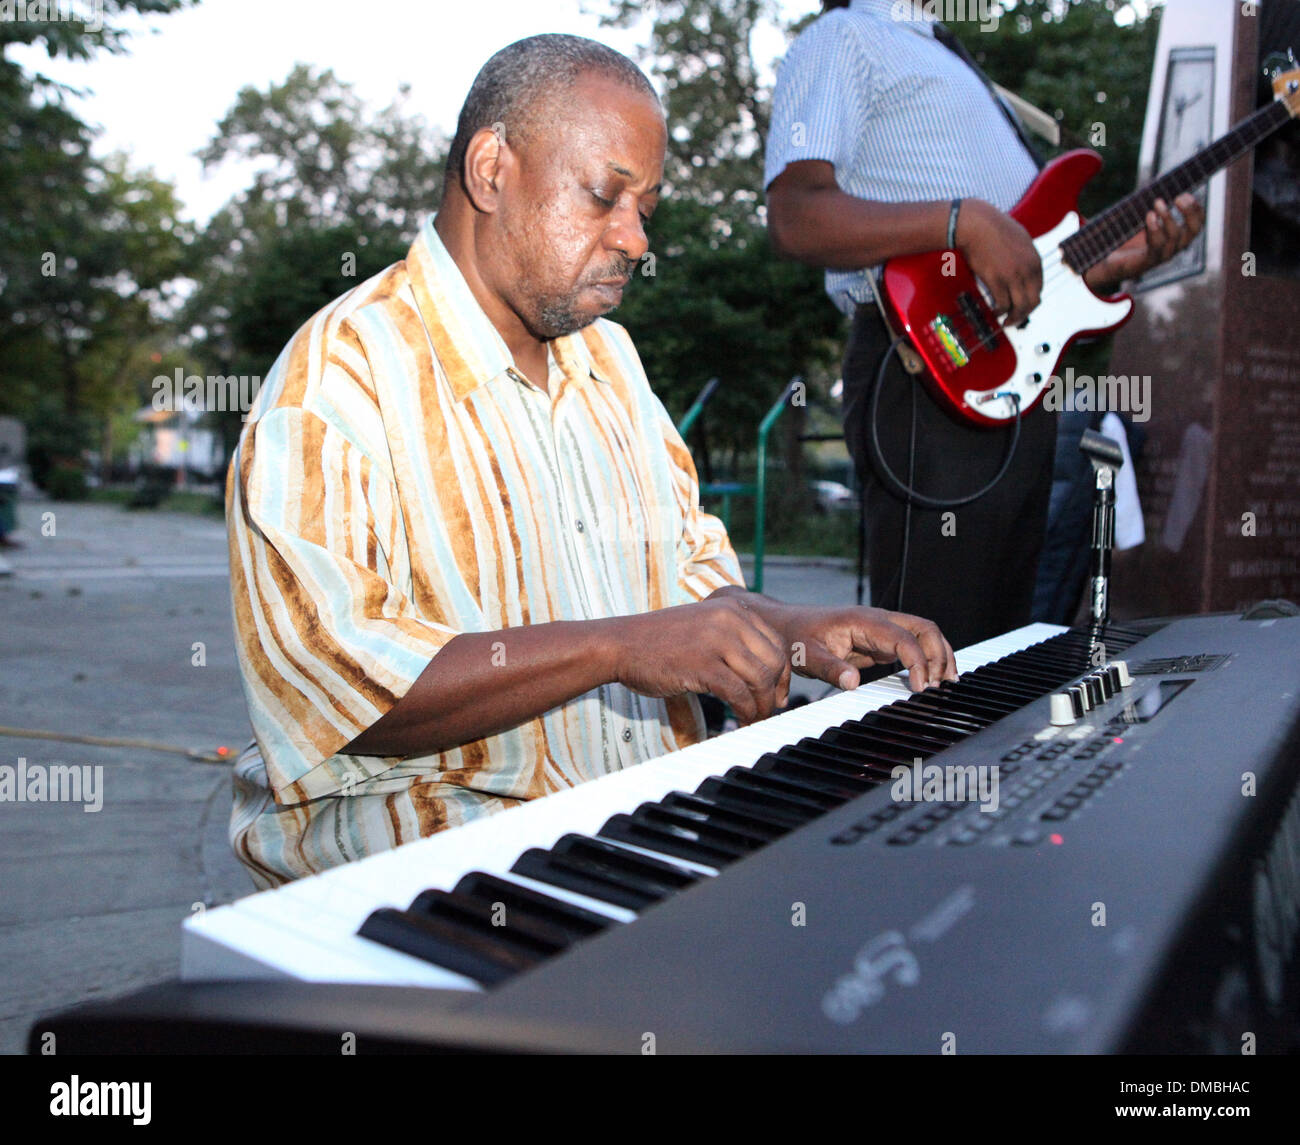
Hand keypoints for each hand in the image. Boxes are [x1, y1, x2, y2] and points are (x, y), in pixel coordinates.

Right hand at [612, 595, 791, 725]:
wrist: (621, 644)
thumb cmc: (660, 642)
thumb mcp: (704, 627)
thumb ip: (733, 642)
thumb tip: (766, 679)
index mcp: (733, 608)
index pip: (777, 643)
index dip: (783, 674)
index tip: (778, 695)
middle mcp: (730, 619)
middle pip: (774, 662)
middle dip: (776, 692)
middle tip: (769, 712)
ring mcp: (717, 641)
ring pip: (760, 680)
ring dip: (762, 706)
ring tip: (754, 719)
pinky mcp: (703, 665)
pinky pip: (738, 694)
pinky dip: (745, 712)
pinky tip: (740, 720)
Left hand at [741, 597, 957, 693]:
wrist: (785, 626)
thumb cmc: (794, 637)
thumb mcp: (805, 655)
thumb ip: (830, 668)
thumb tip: (853, 683)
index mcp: (864, 620)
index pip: (904, 637)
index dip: (918, 661)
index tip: (919, 687)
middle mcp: (878, 620)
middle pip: (924, 628)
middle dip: (939, 654)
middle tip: (939, 686)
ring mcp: (881, 630)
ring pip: (923, 634)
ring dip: (939, 655)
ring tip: (946, 682)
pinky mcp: (880, 642)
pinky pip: (912, 646)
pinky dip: (927, 659)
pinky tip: (931, 678)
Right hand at [955, 198, 1042, 327]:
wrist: (976, 224)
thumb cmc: (992, 228)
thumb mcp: (1020, 239)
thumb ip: (1025, 257)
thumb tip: (1022, 273)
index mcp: (1035, 259)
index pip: (1039, 288)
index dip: (1031, 300)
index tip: (1023, 305)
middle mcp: (1027, 270)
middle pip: (1033, 301)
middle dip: (1025, 313)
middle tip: (1017, 319)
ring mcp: (1012, 276)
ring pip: (1020, 307)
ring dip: (1013, 317)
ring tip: (1006, 321)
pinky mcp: (996, 281)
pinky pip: (1002, 304)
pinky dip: (999, 311)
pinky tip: (995, 312)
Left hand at [1085, 192, 1204, 293]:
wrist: (1104, 260)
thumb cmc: (1122, 235)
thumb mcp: (1140, 215)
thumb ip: (1151, 201)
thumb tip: (1156, 180)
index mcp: (1176, 236)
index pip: (1197, 222)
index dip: (1196, 207)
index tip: (1184, 193)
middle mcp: (1173, 246)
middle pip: (1194, 230)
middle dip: (1190, 211)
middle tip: (1177, 197)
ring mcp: (1161, 255)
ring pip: (1175, 237)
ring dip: (1168, 216)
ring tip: (1157, 203)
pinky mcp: (1147, 261)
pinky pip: (1158, 246)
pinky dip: (1156, 229)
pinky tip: (1149, 216)